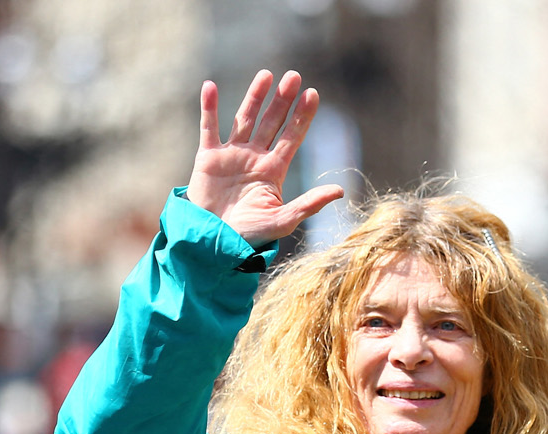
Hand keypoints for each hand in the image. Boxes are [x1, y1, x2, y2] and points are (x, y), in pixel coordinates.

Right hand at [187, 70, 345, 248]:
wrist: (213, 243)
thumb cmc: (249, 236)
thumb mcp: (282, 221)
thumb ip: (309, 204)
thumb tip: (340, 191)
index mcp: (273, 171)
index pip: (291, 137)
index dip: (302, 116)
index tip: (312, 94)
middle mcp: (254, 158)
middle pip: (272, 122)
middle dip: (283, 100)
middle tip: (294, 76)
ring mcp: (231, 156)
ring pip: (245, 119)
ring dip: (255, 97)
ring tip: (266, 75)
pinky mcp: (207, 158)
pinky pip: (208, 128)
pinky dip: (209, 107)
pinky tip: (211, 87)